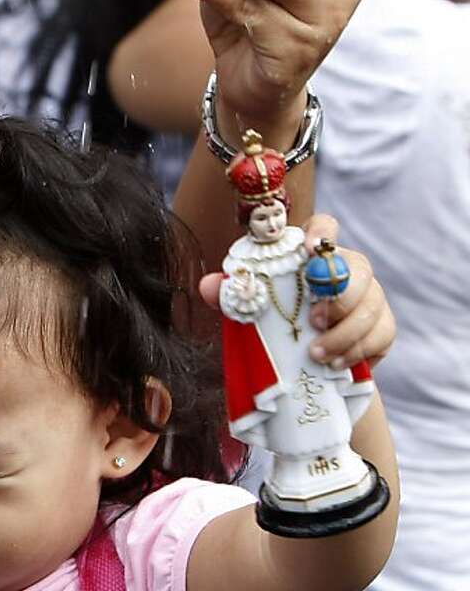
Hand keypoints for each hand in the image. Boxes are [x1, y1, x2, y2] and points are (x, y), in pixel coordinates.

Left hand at [200, 215, 395, 369]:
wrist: (307, 361)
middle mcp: (349, 269)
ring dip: (344, 334)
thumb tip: (208, 286)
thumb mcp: (254, 307)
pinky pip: (382, 333)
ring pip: (370, 306)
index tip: (310, 248)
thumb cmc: (277, 322)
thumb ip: (232, 294)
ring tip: (316, 354)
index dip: (321, 232)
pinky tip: (335, 363)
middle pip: (358, 270)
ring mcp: (371, 297)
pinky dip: (358, 350)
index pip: (325, 227)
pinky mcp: (382, 326)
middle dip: (337, 297)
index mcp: (315, 256)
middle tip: (313, 323)